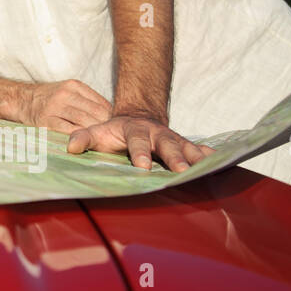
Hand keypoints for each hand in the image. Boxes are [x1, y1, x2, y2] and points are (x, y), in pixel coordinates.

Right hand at [13, 79, 113, 132]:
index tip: (115, 128)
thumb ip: (89, 101)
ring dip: (95, 134)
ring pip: (85, 123)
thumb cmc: (51, 100)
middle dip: (106, 127)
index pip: (103, 104)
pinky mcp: (46, 121)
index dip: (112, 118)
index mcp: (74, 86)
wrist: (22, 100)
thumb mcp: (69, 92)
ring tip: (101, 142)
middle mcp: (64, 94)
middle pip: (97, 114)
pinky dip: (79, 138)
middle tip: (111, 139)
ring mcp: (54, 107)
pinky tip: (83, 142)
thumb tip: (113, 117)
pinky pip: (69, 132)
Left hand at [67, 114, 216, 171]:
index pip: (136, 142)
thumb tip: (70, 147)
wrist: (136, 119)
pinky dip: (210, 156)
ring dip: (196, 159)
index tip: (142, 166)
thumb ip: (83, 138)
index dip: (139, 153)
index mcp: (134, 131)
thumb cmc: (114, 132)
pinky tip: (221, 162)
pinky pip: (199, 150)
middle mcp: (157, 134)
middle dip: (174, 157)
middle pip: (167, 145)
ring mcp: (173, 139)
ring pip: (186, 147)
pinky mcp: (185, 146)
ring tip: (205, 169)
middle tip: (180, 171)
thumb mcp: (97, 132)